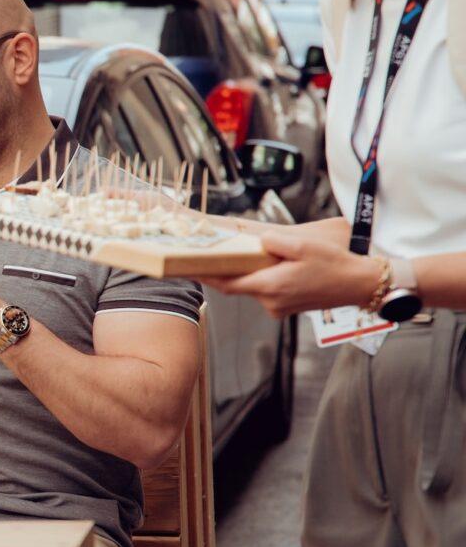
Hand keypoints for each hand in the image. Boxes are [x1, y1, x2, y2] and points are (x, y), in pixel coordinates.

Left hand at [198, 230, 381, 317]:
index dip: (205, 276)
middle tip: (203, 258)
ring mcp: (278, 307)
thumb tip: (258, 240)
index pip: (227, 283)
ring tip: (240, 256)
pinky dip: (261, 280)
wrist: (359, 285)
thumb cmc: (335, 265)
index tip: (186, 269)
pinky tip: (268, 267)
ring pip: (252, 288)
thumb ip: (275, 241)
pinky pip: (266, 292)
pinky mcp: (286, 307)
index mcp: (270, 286)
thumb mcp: (304, 246)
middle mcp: (270, 301)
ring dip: (246, 274)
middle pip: (236, 286)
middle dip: (221, 272)